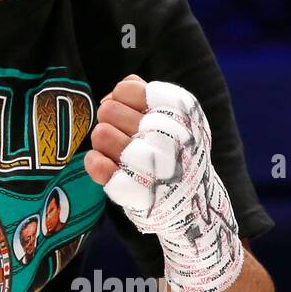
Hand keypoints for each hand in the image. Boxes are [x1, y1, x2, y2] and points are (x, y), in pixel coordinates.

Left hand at [85, 74, 243, 291]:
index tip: (129, 109)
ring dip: (102, 141)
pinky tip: (106, 165)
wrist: (195, 209)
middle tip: (122, 132)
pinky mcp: (133, 192)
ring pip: (100, 134)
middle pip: (108, 110)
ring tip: (117, 150)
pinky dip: (95, 163)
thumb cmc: (181, 157)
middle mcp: (169, 137)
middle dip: (109, 119)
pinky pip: (95, 164)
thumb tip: (125, 82)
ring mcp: (151, 165)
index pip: (129, 89)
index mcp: (182, 114)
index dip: (120, 97)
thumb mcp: (181, 122)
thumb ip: (153, 97)